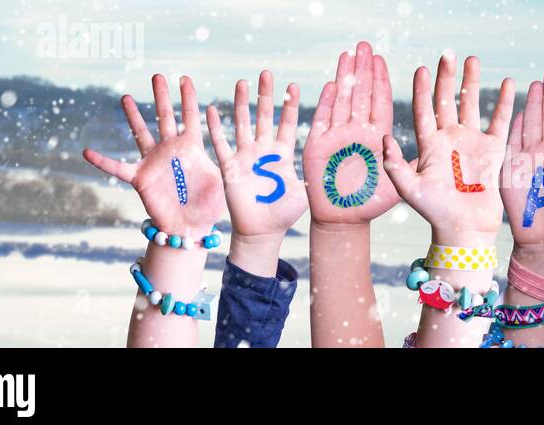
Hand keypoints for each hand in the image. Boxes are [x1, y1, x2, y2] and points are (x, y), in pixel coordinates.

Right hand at [84, 74, 224, 235]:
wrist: (190, 226)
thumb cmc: (209, 204)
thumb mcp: (222, 180)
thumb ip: (226, 162)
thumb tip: (237, 148)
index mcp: (192, 148)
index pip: (190, 117)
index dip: (188, 98)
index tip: (185, 78)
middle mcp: (171, 150)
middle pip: (165, 117)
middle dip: (162, 96)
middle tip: (158, 76)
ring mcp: (153, 162)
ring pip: (141, 133)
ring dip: (134, 115)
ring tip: (125, 96)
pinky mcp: (140, 178)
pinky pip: (117, 168)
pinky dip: (102, 161)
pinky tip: (86, 151)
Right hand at [206, 71, 307, 240]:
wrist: (262, 231)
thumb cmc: (285, 213)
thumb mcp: (305, 191)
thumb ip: (314, 175)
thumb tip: (334, 163)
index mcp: (283, 154)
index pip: (287, 123)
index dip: (289, 105)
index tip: (292, 85)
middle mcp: (264, 151)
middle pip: (264, 116)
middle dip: (265, 95)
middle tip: (266, 73)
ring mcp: (246, 157)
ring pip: (243, 124)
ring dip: (241, 103)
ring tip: (241, 82)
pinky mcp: (230, 168)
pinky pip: (220, 145)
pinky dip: (215, 129)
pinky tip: (210, 110)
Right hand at [303, 41, 399, 224]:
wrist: (344, 219)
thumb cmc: (371, 203)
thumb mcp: (397, 183)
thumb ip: (406, 164)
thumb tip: (427, 146)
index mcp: (376, 136)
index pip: (379, 102)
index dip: (380, 81)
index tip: (381, 59)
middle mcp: (357, 131)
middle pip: (360, 95)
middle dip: (363, 70)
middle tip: (365, 45)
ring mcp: (337, 136)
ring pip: (342, 101)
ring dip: (344, 78)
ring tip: (348, 54)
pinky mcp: (317, 145)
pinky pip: (322, 119)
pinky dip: (326, 102)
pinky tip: (332, 83)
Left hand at [383, 53, 514, 245]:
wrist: (465, 230)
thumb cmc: (435, 213)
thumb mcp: (410, 190)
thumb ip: (395, 165)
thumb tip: (386, 138)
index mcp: (429, 145)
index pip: (424, 110)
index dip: (422, 90)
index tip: (423, 69)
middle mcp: (449, 139)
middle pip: (447, 101)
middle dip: (447, 77)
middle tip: (449, 54)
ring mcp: (471, 143)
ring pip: (472, 105)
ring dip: (472, 82)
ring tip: (472, 60)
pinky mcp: (493, 151)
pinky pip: (499, 121)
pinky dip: (504, 102)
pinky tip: (507, 82)